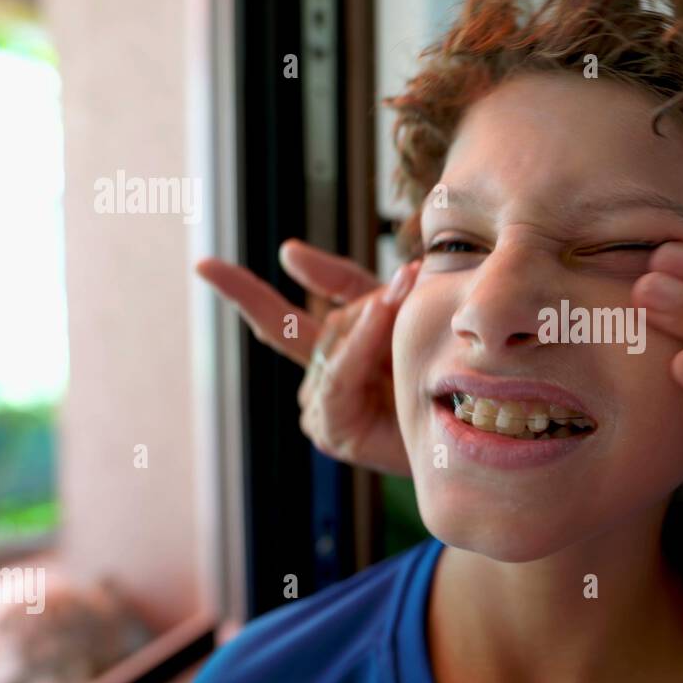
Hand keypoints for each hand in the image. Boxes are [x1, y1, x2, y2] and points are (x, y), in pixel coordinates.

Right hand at [195, 240, 419, 476]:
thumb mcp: (393, 309)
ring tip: (404, 303)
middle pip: (328, 326)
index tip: (202, 264)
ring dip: (371, 322)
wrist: (480, 421)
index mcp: (329, 355)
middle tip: (410, 281)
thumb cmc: (441, 368)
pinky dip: (358, 348)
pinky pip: (338, 376)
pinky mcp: (331, 432)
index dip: (242, 291)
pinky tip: (380, 322)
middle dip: (370, 304)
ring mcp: (320, 411)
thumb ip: (340, 282)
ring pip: (332, 347)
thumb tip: (285, 250)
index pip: (277, 319)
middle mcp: (317, 384)